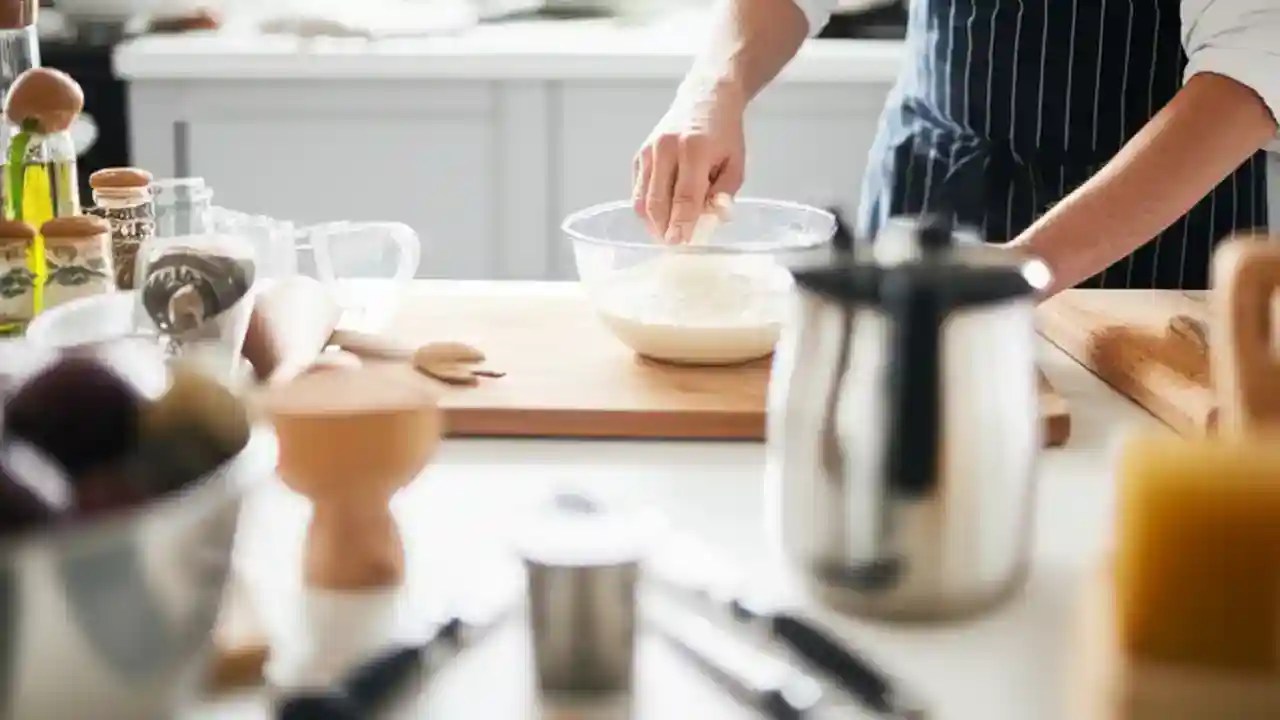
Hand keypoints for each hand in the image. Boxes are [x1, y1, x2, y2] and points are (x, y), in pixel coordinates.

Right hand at [633, 82, 746, 243]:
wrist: (704, 100)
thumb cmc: (724, 134)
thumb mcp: (736, 162)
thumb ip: (726, 191)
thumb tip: (712, 217)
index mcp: (694, 149)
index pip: (685, 196)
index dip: (681, 223)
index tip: (680, 243)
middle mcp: (665, 149)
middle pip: (658, 201)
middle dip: (664, 228)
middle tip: (675, 244)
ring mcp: (648, 152)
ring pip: (642, 200)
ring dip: (653, 223)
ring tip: (668, 234)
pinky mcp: (639, 156)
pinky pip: (638, 192)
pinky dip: (647, 209)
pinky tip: (661, 216)